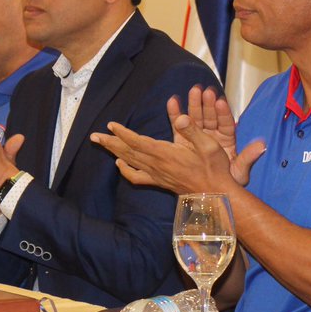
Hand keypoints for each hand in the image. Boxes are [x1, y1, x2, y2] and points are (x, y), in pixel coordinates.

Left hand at [91, 109, 263, 194]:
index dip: (122, 133)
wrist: (215, 194)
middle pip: (127, 152)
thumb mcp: (209, 145)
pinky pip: (137, 177)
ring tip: (102, 144)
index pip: (138, 142)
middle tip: (94, 135)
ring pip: (129, 162)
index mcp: (166, 154)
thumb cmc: (214, 169)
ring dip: (114, 152)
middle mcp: (157, 165)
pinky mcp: (159, 182)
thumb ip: (192, 130)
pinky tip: (119, 165)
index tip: (110, 125)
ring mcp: (156, 175)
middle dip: (110, 142)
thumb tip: (179, 117)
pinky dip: (126, 170)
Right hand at [172, 86, 260, 184]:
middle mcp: (213, 136)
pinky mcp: (184, 142)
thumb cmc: (228, 182)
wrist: (210, 193)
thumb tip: (263, 145)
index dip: (223, 113)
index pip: (226, 124)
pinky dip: (175, 113)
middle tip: (205, 91)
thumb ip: (248, 157)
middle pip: (210, 117)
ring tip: (193, 91)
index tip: (221, 102)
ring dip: (194, 104)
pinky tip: (173, 101)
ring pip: (196, 118)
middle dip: (208, 104)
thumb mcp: (239, 171)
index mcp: (227, 141)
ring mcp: (198, 137)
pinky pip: (179, 126)